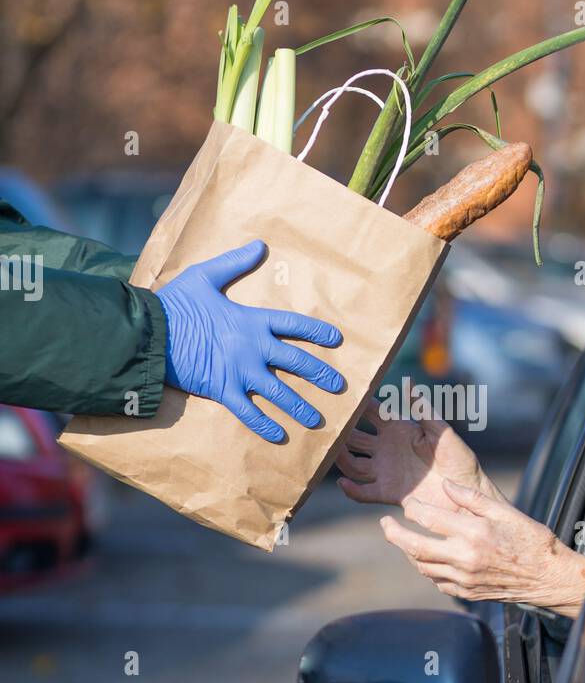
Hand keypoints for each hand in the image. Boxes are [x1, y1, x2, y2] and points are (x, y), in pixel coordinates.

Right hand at [157, 240, 343, 441]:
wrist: (149, 334)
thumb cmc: (175, 304)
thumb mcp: (205, 276)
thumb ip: (234, 263)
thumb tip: (259, 245)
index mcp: (252, 321)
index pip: (293, 325)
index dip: (316, 332)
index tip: (336, 340)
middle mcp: (252, 348)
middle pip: (295, 362)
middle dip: (320, 374)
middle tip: (338, 385)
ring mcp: (239, 372)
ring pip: (278, 392)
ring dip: (300, 407)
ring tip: (318, 420)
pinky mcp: (222, 391)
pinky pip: (249, 413)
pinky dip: (264, 426)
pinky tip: (280, 437)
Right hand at [336, 398, 502, 511]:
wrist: (466, 492)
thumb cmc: (459, 458)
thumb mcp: (441, 430)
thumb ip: (422, 409)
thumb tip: (408, 383)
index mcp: (399, 430)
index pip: (371, 414)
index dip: (357, 406)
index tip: (342, 396)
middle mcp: (387, 449)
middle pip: (355, 439)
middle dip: (342, 433)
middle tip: (326, 425)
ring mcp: (385, 471)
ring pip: (354, 464)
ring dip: (341, 459)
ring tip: (331, 453)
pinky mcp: (388, 492)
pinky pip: (364, 492)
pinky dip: (351, 490)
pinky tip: (342, 483)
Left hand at [379, 479, 584, 617]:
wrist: (548, 577)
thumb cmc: (531, 539)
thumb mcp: (504, 510)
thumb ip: (471, 498)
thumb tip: (444, 484)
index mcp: (472, 533)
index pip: (427, 518)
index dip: (412, 508)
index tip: (409, 504)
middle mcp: (464, 558)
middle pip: (413, 547)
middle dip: (393, 534)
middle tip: (385, 524)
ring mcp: (463, 579)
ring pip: (422, 567)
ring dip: (409, 552)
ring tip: (406, 539)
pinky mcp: (467, 593)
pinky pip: (437, 582)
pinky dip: (428, 569)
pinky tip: (429, 558)